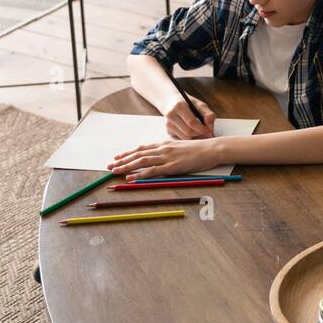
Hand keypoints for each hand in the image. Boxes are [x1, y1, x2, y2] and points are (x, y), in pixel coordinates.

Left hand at [108, 136, 223, 180]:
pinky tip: (131, 178)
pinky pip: (153, 171)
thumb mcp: (182, 146)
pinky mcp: (173, 166)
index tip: (118, 157)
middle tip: (110, 166)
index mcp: (165, 144)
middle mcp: (163, 149)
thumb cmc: (200, 149)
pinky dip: (140, 175)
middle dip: (123, 160)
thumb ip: (171, 150)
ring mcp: (167, 157)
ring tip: (115, 171)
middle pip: (138, 154)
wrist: (212, 148)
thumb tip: (163, 153)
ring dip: (127, 167)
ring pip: (142, 161)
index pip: (142, 148)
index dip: (128, 153)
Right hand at [164, 95, 215, 139]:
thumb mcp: (200, 105)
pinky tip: (192, 132)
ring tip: (200, 132)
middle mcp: (171, 115)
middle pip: (188, 132)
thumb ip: (208, 114)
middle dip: (199, 134)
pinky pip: (181, 138)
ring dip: (195, 136)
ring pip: (185, 137)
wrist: (172, 102)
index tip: (209, 131)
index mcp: (179, 106)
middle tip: (206, 133)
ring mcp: (167, 124)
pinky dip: (189, 137)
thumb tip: (210, 128)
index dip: (202, 129)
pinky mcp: (167, 131)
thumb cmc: (189, 104)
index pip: (191, 122)